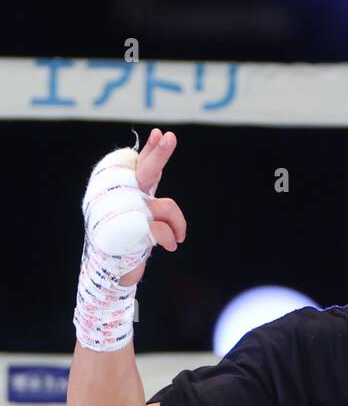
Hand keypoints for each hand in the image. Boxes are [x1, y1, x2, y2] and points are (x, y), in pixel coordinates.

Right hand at [118, 128, 186, 285]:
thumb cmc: (126, 239)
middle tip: (170, 137)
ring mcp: (125, 213)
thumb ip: (145, 185)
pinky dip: (171, 238)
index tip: (161, 134)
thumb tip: (155, 157)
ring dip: (178, 224)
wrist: (112, 271)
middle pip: (145, 172)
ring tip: (178, 237)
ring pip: (166, 207)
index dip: (152, 151)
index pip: (139, 165)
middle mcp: (121, 197)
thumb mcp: (138, 210)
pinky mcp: (131, 231)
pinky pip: (162, 230)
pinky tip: (171, 246)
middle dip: (159, 155)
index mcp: (124, 190)